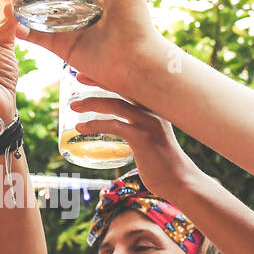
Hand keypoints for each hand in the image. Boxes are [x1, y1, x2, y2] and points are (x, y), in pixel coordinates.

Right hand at [13, 0, 171, 97]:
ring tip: (7, 0)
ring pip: (35, 11)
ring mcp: (66, 25)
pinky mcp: (60, 46)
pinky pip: (36, 36)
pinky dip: (22, 31)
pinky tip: (15, 25)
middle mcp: (76, 4)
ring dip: (18, 5)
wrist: (137, 63)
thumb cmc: (136, 22)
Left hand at [72, 80, 198, 196]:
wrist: (179, 180)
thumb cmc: (161, 161)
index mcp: (155, 107)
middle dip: (98, 79)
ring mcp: (148, 122)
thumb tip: (116, 126)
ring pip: (115, 105)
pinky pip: (114, 125)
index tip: (90, 72)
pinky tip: (82, 128)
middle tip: (77, 76)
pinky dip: (95, 125)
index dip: (109, 76)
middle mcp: (153, 110)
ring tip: (74, 107)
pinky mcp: (142, 137)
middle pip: (123, 86)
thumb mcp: (151, 137)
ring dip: (91, 103)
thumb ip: (137, 127)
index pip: (131, 84)